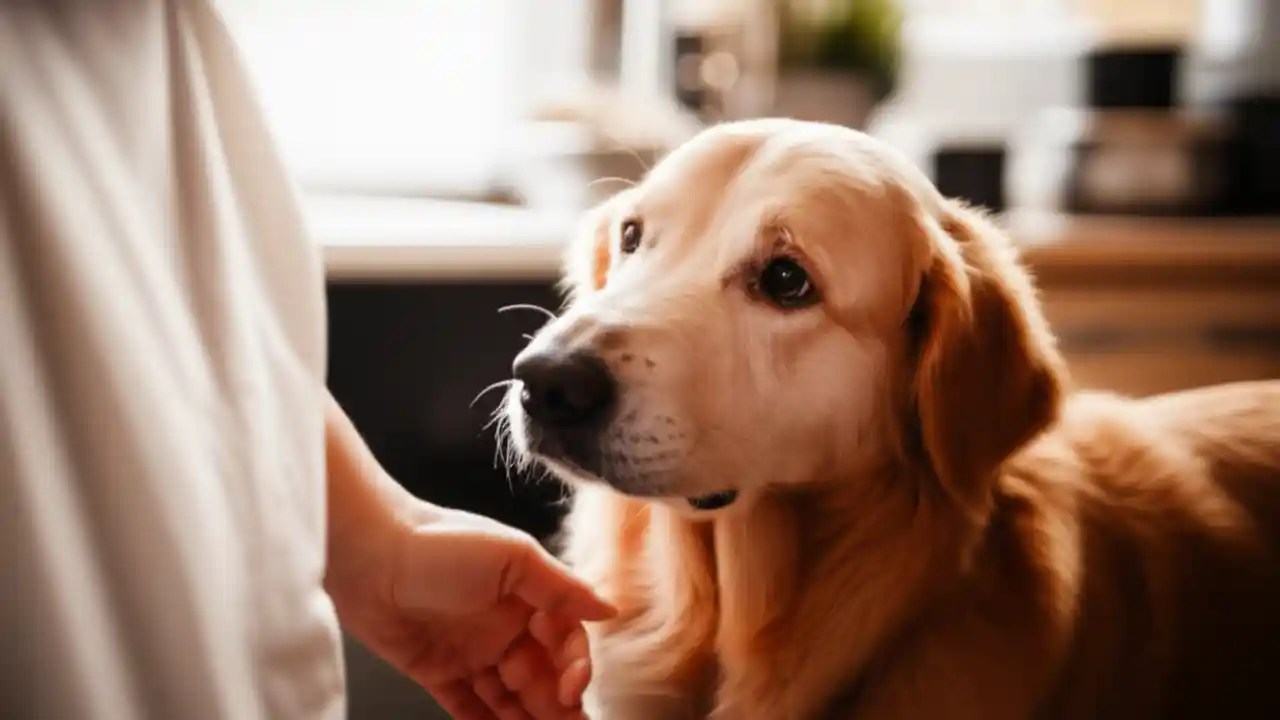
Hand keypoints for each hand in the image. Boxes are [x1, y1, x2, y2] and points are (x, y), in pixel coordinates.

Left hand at [326, 497, 613, 719]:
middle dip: (557, 704)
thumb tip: (609, 608)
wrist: (365, 552)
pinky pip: (470, 706)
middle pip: (542, 674)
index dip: (573, 667)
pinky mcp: (438, 670)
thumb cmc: (439, 542)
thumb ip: (560, 588)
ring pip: (510, 696)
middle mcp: (504, 624)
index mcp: (528, 595)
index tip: (571, 690)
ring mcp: (472, 649)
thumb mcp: (512, 557)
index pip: (565, 640)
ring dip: (529, 718)